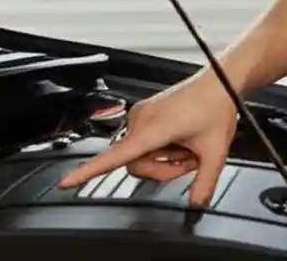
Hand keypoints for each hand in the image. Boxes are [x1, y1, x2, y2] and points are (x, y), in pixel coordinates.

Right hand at [58, 71, 238, 206]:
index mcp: (153, 128)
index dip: (88, 171)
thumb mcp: (215, 152)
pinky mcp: (144, 114)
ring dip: (165, 158)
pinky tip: (181, 139)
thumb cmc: (215, 106)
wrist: (220, 82)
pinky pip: (143, 142)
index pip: (115, 155)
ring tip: (188, 146)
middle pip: (136, 164)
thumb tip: (197, 203)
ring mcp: (140, 116)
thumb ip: (204, 183)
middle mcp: (140, 120)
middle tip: (189, 160)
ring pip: (140, 155)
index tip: (67, 181)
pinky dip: (162, 148)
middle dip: (163, 169)